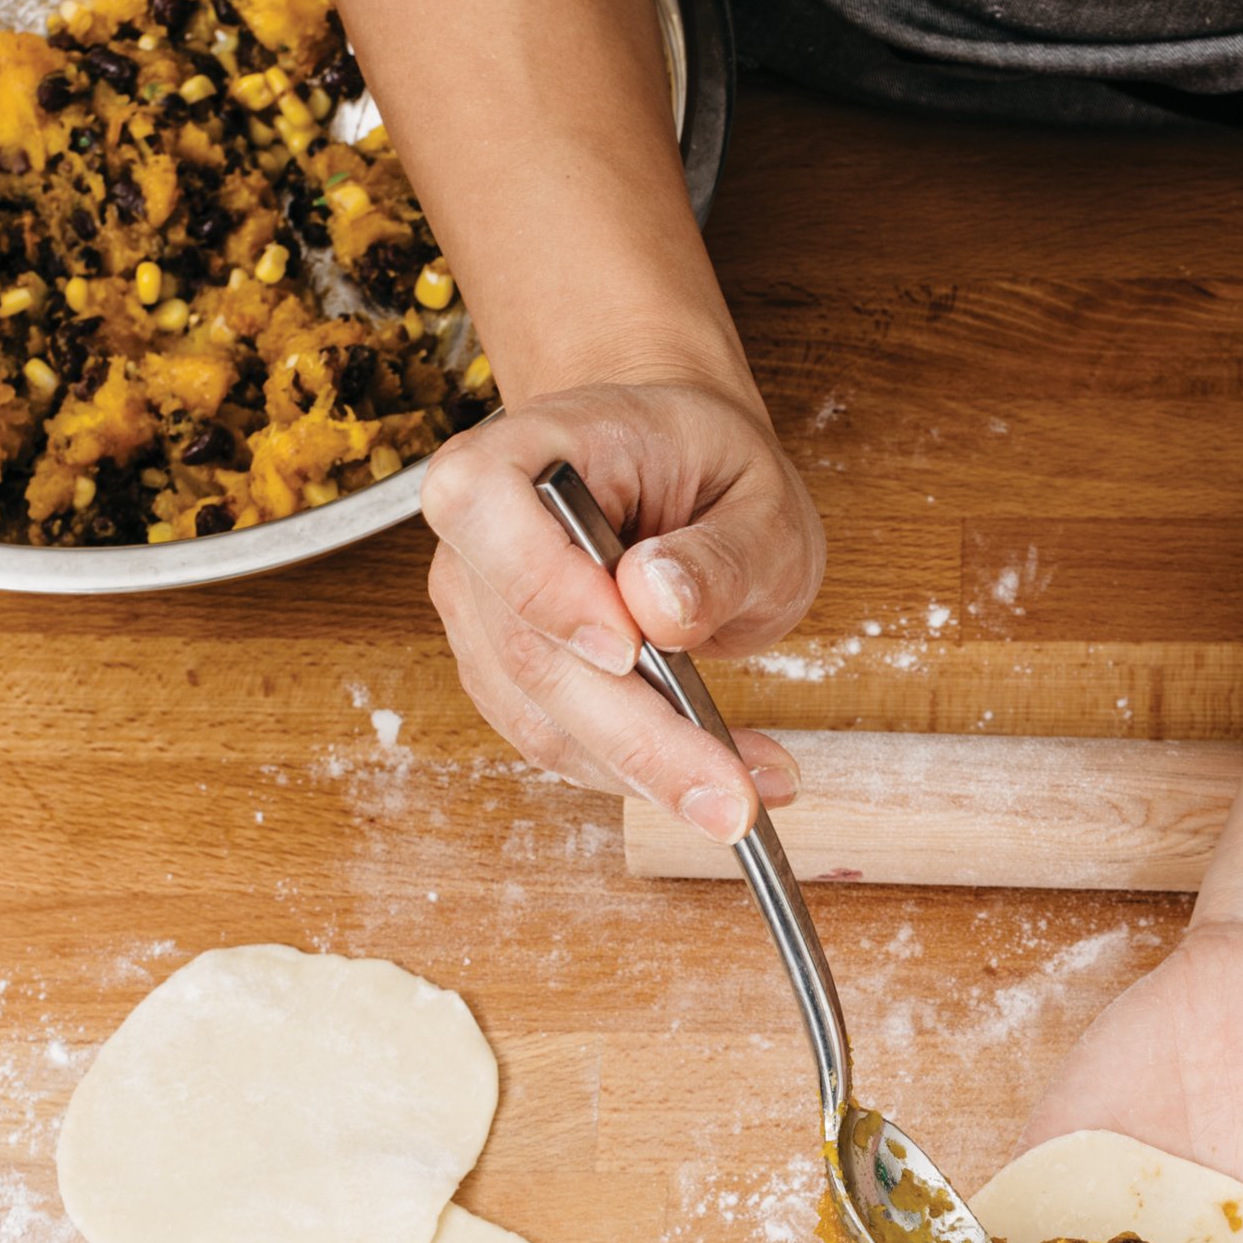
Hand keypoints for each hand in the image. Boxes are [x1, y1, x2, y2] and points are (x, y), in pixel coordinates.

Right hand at [421, 371, 824, 835]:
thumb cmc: (713, 470)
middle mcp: (485, 529)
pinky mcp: (505, 674)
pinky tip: (714, 776)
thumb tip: (659, 605)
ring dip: (645, 770)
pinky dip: (637, 772)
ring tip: (745, 791)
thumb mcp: (758, 499)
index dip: (543, 585)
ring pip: (538, 717)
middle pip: (524, 645)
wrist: (677, 470)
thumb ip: (720, 554)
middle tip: (731, 796)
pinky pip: (558, 742)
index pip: (485, 503)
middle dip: (634, 736)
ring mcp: (484, 607)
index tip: (627, 647)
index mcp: (534, 446)